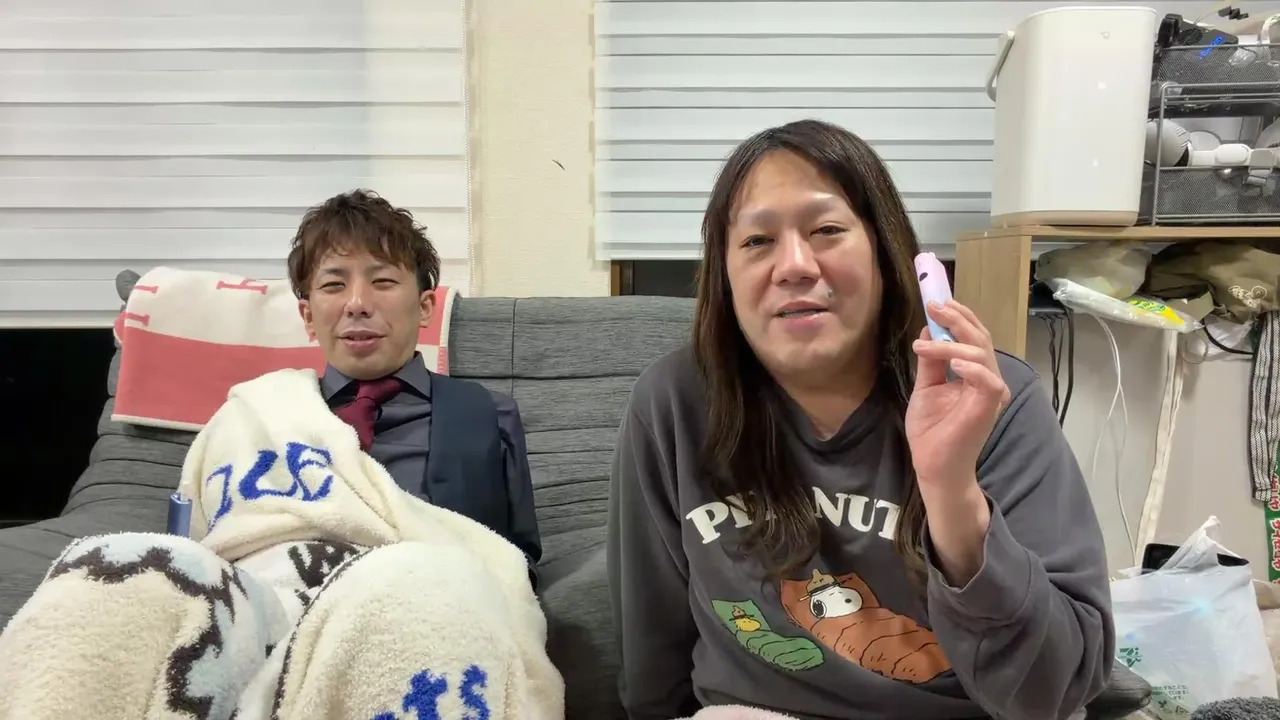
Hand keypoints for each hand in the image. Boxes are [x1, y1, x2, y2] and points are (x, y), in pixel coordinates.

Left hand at [905, 300, 1010, 490]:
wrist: (934, 466)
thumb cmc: (932, 430)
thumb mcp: (926, 387)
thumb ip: (931, 360)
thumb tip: (928, 329)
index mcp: (975, 374)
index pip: (973, 337)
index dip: (958, 317)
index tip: (936, 302)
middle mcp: (987, 379)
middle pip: (980, 339)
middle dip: (956, 319)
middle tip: (933, 306)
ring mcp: (990, 393)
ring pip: (980, 353)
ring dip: (950, 343)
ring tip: (923, 345)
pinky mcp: (988, 407)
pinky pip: (988, 380)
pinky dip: (972, 367)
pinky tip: (952, 363)